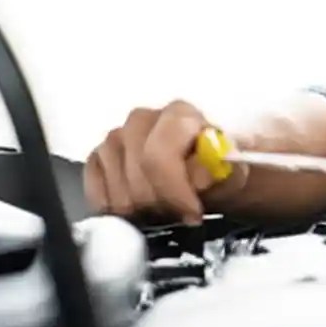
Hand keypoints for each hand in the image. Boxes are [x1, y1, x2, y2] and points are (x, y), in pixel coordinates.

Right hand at [83, 100, 247, 224]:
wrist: (206, 174)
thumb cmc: (217, 169)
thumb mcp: (230, 171)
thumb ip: (218, 170)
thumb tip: (199, 176)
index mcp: (178, 114)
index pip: (158, 154)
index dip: (173, 189)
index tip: (191, 212)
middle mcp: (141, 119)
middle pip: (136, 174)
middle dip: (160, 203)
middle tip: (179, 213)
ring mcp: (115, 137)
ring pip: (116, 188)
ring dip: (140, 209)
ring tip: (163, 209)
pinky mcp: (97, 156)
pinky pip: (95, 189)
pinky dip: (114, 207)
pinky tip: (137, 210)